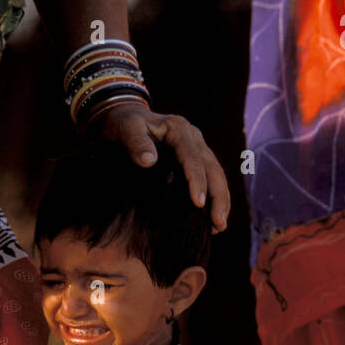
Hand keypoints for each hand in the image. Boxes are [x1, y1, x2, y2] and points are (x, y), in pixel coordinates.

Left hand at [92, 104, 229, 231]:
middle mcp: (193, 137)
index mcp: (178, 129)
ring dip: (221, 200)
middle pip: (212, 167)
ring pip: (216, 174)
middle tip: (219, 224)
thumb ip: (135, 141)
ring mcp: (196, 148)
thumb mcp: (125, 128)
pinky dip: (213, 198)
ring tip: (219, 226)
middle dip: (218, 196)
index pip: (193, 157)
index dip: (197, 180)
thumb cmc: (123, 124)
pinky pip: (209, 178)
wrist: (126, 117)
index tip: (199, 204)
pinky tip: (212, 219)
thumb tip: (149, 161)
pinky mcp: (195, 158)